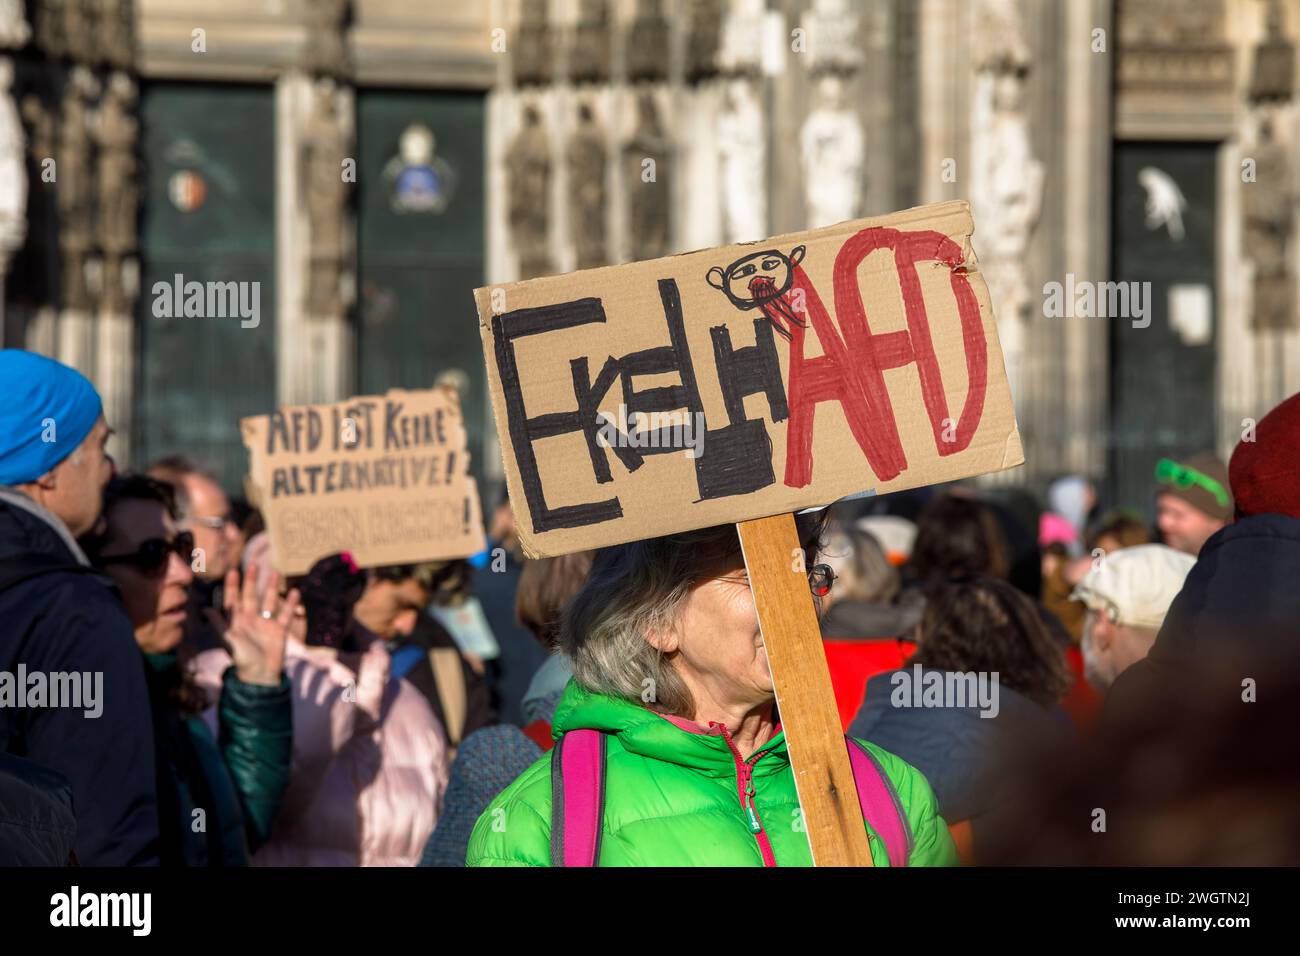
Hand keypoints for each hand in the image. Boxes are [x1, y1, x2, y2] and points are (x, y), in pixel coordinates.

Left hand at [205, 561, 298, 686]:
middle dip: (251, 581)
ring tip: (275, 573)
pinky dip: (291, 603)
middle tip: (253, 564)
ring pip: (268, 601)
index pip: (233, 600)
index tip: (232, 571)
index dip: (232, 586)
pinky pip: (286, 613)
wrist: (261, 676)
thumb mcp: (229, 640)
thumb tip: (205, 609)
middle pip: (250, 596)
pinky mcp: (279, 630)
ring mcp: (265, 624)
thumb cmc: (242, 659)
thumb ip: (220, 624)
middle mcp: (250, 620)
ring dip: (271, 588)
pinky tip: (295, 591)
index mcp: (236, 622)